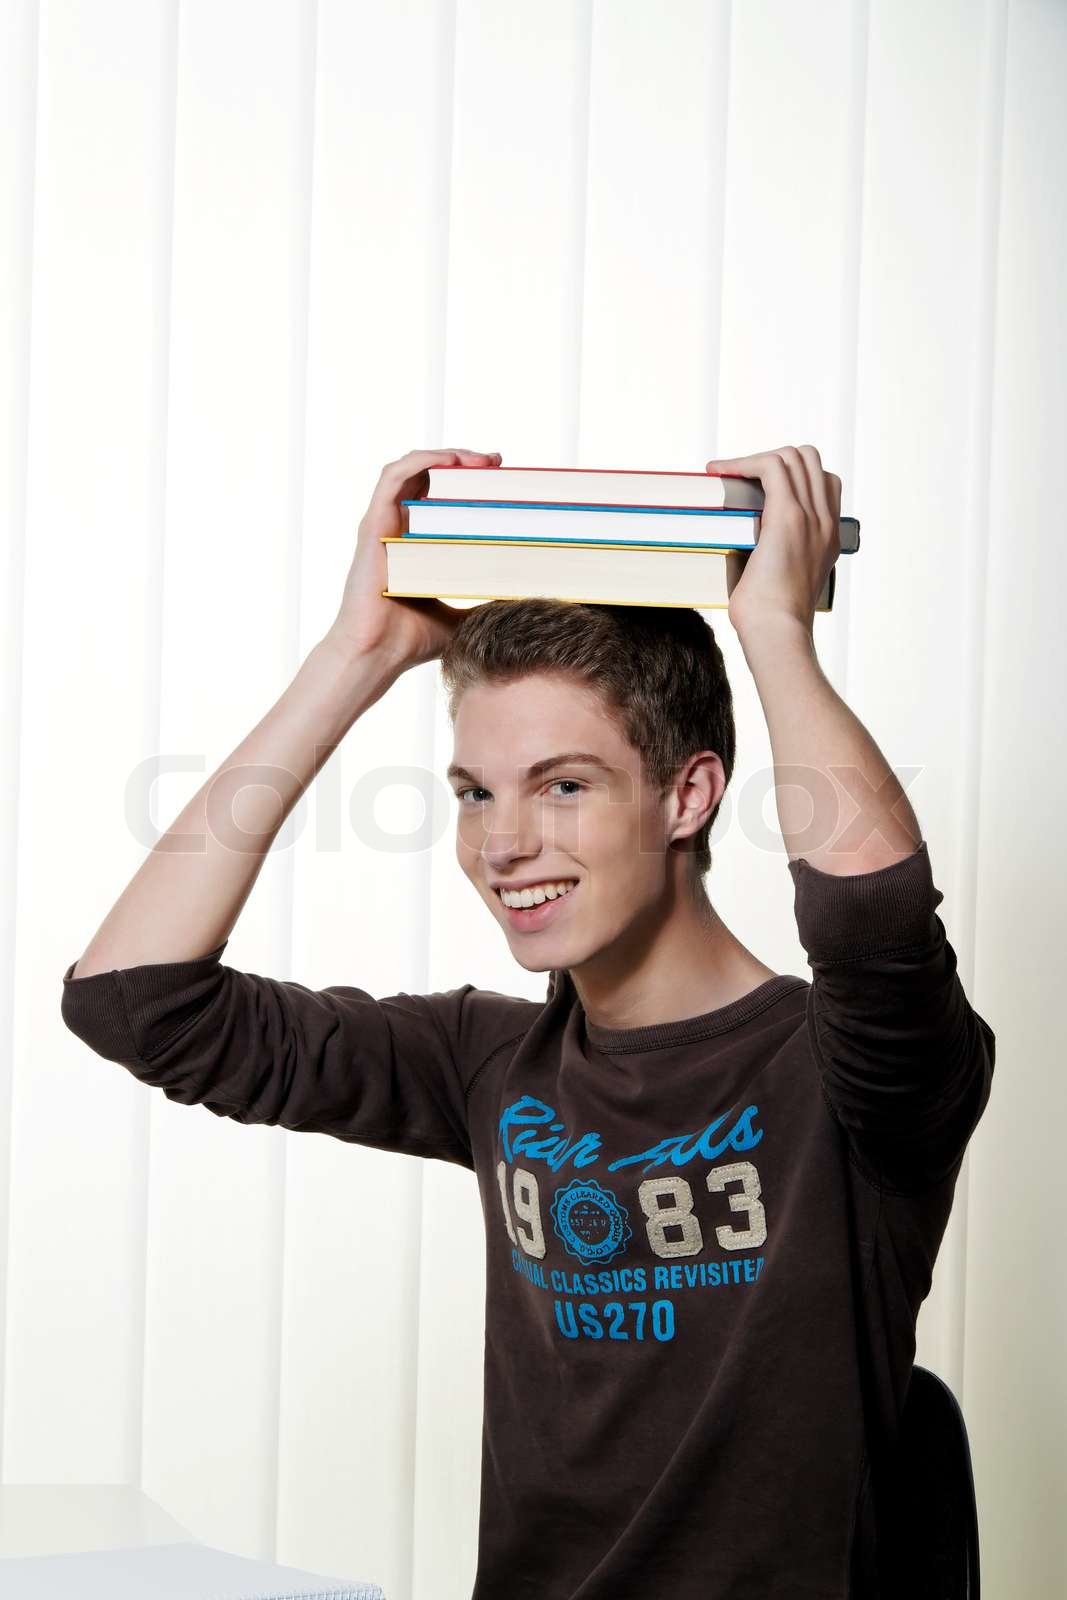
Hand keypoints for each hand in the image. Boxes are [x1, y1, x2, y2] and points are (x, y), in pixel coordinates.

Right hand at [328, 447, 501, 669]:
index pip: (440, 497)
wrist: (378, 655)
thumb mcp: (464, 617)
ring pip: (411, 469)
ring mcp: (384, 525)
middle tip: (495, 463)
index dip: (468, 480)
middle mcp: (398, 528)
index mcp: (416, 543)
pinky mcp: (373, 526)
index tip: (501, 477)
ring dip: (444, 455)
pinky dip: (420, 461)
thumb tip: (527, 604)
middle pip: (428, 477)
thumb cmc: (411, 641)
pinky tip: (447, 460)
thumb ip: (486, 604)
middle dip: (462, 462)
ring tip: (476, 459)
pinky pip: (392, 478)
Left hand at [703, 445, 841, 634]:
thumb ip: (774, 560)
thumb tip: (742, 551)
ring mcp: (811, 517)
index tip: (760, 487)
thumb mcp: (781, 584)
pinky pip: (771, 467)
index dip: (794, 476)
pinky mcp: (788, 517)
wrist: (778, 633)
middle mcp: (826, 522)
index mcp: (829, 537)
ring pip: (793, 457)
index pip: (825, 483)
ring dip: (756, 458)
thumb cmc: (771, 621)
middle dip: (775, 459)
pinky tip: (719, 472)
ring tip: (726, 471)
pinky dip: (743, 462)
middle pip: (811, 461)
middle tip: (741, 477)